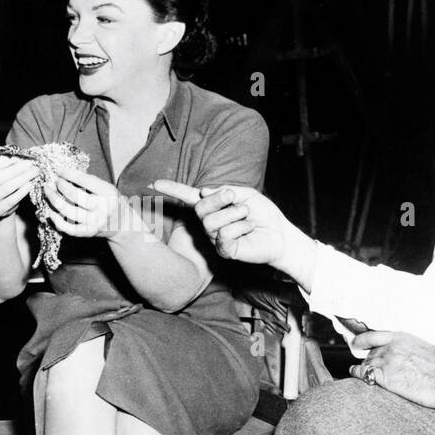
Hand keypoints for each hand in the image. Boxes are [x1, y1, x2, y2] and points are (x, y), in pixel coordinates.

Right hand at [0, 155, 38, 217]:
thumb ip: (0, 164)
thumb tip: (18, 160)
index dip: (0, 162)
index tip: (14, 158)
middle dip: (15, 170)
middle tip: (28, 163)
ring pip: (6, 188)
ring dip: (22, 178)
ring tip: (33, 171)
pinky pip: (12, 199)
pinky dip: (22, 191)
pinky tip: (29, 183)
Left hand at [44, 166, 133, 240]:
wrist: (123, 225)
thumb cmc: (112, 202)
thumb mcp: (107, 188)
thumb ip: (90, 182)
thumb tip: (66, 174)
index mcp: (108, 193)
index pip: (85, 180)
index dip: (69, 174)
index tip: (59, 170)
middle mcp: (102, 208)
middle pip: (75, 195)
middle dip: (60, 186)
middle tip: (53, 181)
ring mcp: (94, 222)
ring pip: (67, 211)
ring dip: (54, 199)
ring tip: (48, 191)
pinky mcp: (88, 233)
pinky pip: (68, 228)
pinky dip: (56, 220)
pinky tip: (50, 212)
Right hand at [153, 180, 294, 265]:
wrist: (280, 234)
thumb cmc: (263, 214)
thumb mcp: (246, 194)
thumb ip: (225, 191)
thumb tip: (202, 191)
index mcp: (213, 206)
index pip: (188, 197)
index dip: (172, 189)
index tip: (154, 183)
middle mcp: (209, 222)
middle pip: (200, 208)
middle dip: (219, 199)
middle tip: (235, 197)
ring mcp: (215, 238)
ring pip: (211, 222)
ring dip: (234, 214)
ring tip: (247, 217)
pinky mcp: (224, 251)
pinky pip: (224, 235)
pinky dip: (241, 227)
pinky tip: (248, 230)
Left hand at [349, 330, 434, 409]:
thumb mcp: (423, 349)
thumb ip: (408, 350)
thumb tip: (404, 357)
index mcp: (402, 338)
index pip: (373, 336)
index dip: (362, 341)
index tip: (356, 344)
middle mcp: (391, 347)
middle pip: (371, 353)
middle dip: (369, 360)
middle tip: (371, 367)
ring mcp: (387, 361)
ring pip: (366, 363)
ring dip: (365, 368)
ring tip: (366, 374)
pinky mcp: (385, 377)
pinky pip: (364, 373)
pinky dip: (358, 374)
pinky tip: (357, 376)